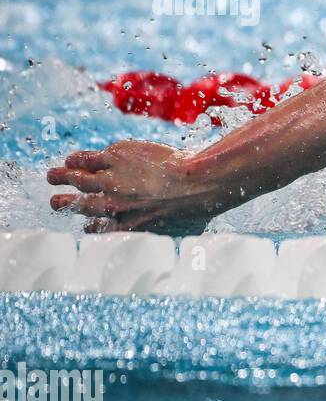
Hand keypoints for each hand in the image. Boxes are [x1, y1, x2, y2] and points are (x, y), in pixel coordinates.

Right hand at [47, 141, 222, 234]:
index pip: (97, 230)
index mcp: (126, 227)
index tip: (89, 222)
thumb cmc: (198, 209)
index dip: (91, 225)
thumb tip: (183, 242)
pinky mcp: (116, 158)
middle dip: (63, 204)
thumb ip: (173, 234)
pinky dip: (76, 160)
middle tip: (55, 202)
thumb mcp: (183, 232)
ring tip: (52, 176)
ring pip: (76, 179)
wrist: (198, 184)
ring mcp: (111, 181)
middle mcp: (112, 207)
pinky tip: (71, 159)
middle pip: (79, 206)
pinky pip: (87, 159)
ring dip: (60, 177)